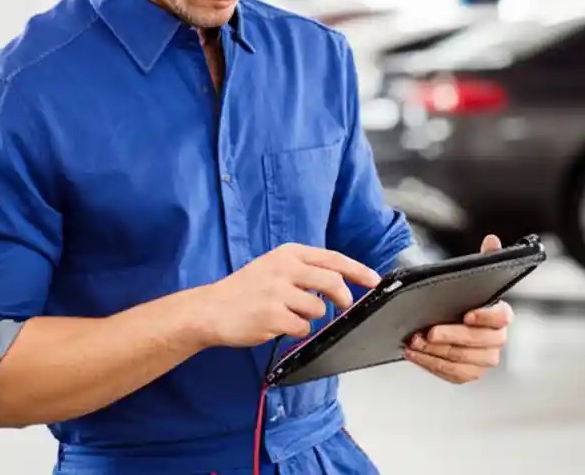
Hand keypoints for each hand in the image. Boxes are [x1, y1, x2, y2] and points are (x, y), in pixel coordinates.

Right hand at [196, 243, 380, 348]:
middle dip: (343, 299)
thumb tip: (339, 283)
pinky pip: (303, 328)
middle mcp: (285, 269)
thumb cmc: (245, 289)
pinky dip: (296, 331)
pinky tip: (277, 325)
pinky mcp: (274, 316)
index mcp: (288, 253)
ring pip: (318, 310)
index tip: (373, 280)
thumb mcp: (274, 266)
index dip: (358, 270)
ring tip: (287, 314)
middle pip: (333, 284)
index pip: (333, 259)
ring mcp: (279, 293)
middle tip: (342, 306)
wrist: (210, 309)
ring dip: (310, 317)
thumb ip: (305, 271)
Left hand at [403, 235, 513, 383]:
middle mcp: (497, 340)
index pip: (501, 318)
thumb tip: (491, 240)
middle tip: (427, 332)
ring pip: (463, 361)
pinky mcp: (469, 373)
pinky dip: (432, 365)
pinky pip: (452, 374)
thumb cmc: (463, 299)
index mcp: (501, 316)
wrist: (452, 322)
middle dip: (451, 338)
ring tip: (414, 342)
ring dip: (437, 353)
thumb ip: (484, 258)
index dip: (486, 317)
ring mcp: (484, 360)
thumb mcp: (472, 278)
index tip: (467, 314)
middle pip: (479, 343)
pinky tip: (415, 354)